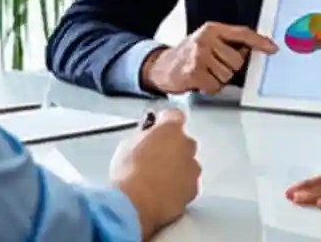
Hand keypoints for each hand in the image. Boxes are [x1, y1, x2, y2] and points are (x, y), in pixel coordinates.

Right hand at [110, 109, 201, 237]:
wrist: (136, 204)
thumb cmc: (128, 174)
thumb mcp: (126, 146)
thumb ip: (142, 137)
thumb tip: (145, 138)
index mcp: (170, 129)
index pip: (174, 115)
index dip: (164, 121)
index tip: (157, 127)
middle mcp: (187, 145)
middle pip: (183, 141)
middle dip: (172, 147)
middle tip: (153, 158)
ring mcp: (193, 168)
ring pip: (187, 164)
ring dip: (177, 168)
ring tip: (156, 180)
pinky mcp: (194, 189)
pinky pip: (188, 184)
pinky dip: (179, 186)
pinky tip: (163, 193)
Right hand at [142, 22, 277, 94]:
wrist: (162, 67)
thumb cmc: (189, 55)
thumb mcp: (208, 42)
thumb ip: (228, 43)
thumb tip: (250, 52)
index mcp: (212, 29)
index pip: (242, 33)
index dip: (259, 42)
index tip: (272, 48)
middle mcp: (206, 39)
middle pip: (238, 60)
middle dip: (230, 68)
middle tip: (215, 66)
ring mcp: (199, 55)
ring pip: (228, 75)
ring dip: (220, 79)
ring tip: (207, 73)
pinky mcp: (194, 72)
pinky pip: (216, 86)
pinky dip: (211, 88)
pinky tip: (201, 80)